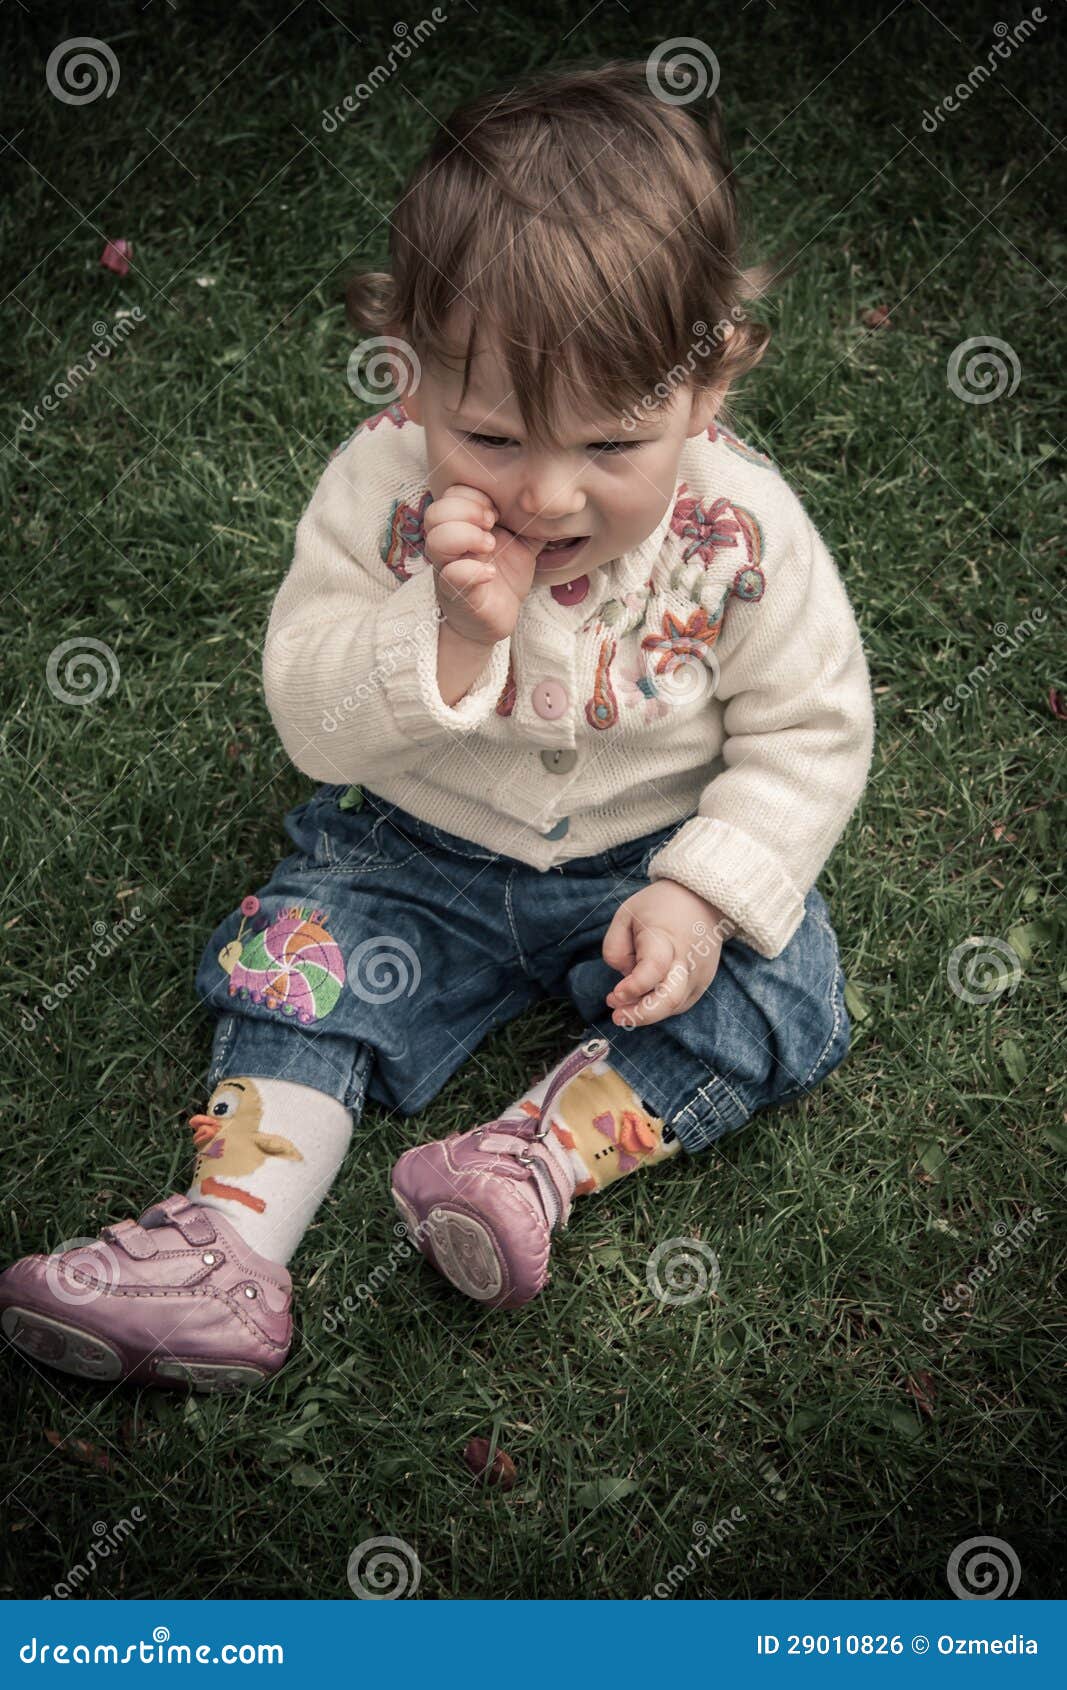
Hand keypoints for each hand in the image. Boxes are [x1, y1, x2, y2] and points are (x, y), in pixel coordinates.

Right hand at [424, 483, 538, 645]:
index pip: (452, 494)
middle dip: (468, 510)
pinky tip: (491, 574)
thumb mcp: (523, 542)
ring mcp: (450, 568)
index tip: (498, 511)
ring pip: (437, 539)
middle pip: (435, 512)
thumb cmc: (505, 576)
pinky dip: (474, 571)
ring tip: (490, 546)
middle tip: (492, 524)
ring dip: (466, 536)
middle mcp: (450, 545)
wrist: (497, 618)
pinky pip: (453, 575)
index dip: (474, 495)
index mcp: (462, 525)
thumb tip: (555, 499)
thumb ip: (531, 519)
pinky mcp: (458, 593)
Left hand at [602, 880, 733, 1028]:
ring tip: (624, 1008)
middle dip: (640, 1015)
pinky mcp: (704, 982)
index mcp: (665, 937)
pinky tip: (645, 999)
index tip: (614, 993)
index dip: (632, 987)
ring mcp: (699, 974)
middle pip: (669, 999)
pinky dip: (660, 1008)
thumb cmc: (657, 907)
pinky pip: (680, 1004)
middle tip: (617, 1016)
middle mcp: (687, 960)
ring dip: (647, 1014)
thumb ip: (615, 948)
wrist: (700, 899)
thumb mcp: (625, 916)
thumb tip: (623, 978)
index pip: (653, 969)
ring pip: (675, 1007)